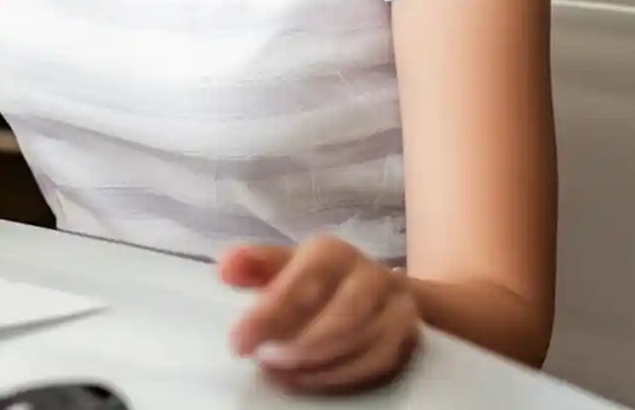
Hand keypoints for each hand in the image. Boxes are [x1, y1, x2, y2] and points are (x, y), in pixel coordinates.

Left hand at [219, 235, 421, 393]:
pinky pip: (380, 364)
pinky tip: (310, 381)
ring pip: (363, 343)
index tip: (238, 343)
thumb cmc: (318, 281)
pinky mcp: (409, 336)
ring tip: (282, 374)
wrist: (380, 291)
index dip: (268, 315)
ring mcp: (396, 306)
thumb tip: (225, 268)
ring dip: (319, 366)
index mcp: (331, 253)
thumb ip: (254, 267)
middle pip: (341, 316)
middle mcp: (370, 274)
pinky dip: (342, 377)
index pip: (302, 283)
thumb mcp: (284, 266)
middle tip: (265, 362)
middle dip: (299, 346)